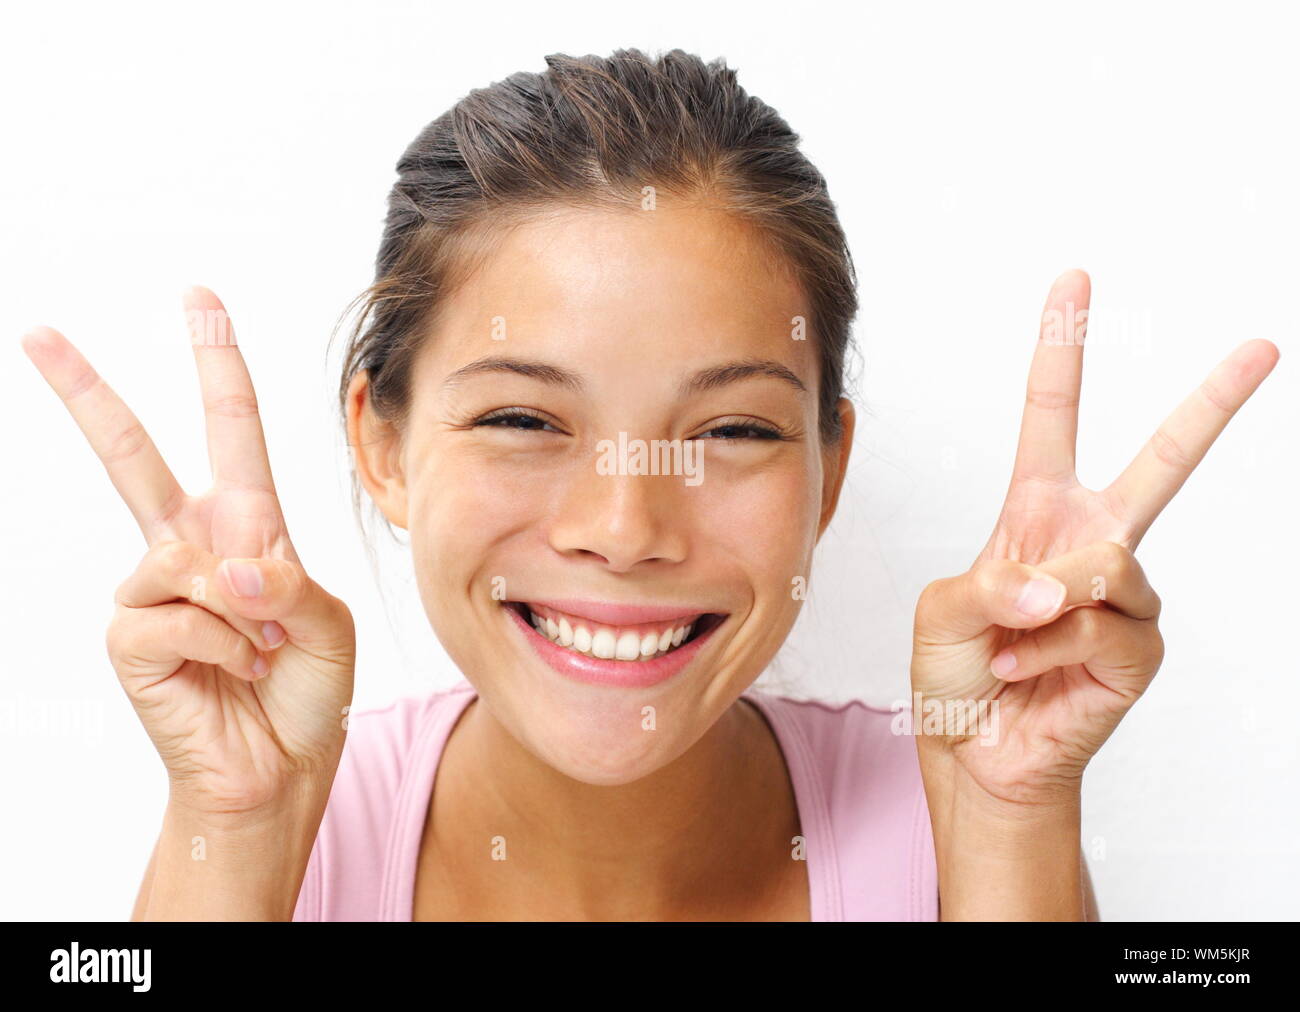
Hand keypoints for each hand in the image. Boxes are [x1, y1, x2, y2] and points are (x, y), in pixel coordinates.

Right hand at [22, 288, 354, 819]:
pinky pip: (174, 614)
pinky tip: (231, 672)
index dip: (217, 363)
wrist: (280, 770)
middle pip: (132, 457)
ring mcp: (154, 591)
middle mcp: (192, 549)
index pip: (230, 431)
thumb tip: (221, 564)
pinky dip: (220, 645)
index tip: (199, 300)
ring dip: (242, 613)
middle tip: (41, 333)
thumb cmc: (306, 693)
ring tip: (257, 653)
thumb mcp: (326, 625)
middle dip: (89, 394)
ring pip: (182, 557)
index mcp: (247, 529)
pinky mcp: (130, 637)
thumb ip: (285, 583)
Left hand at [911, 269, 1277, 805]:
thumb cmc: (956, 675)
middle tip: (1264, 346)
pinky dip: (1050, 650)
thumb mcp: (944, 612)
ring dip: (1041, 608)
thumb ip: (994, 582)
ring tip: (1010, 645)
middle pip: (1163, 463)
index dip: (1062, 349)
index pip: (1052, 416)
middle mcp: (1089, 543)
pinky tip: (1030, 672)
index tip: (1075, 281)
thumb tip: (1064, 584)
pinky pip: (1101, 625)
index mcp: (1035, 513)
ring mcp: (1122, 596)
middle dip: (1211, 405)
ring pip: (1106, 563)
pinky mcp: (1141, 648)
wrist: (973, 753)